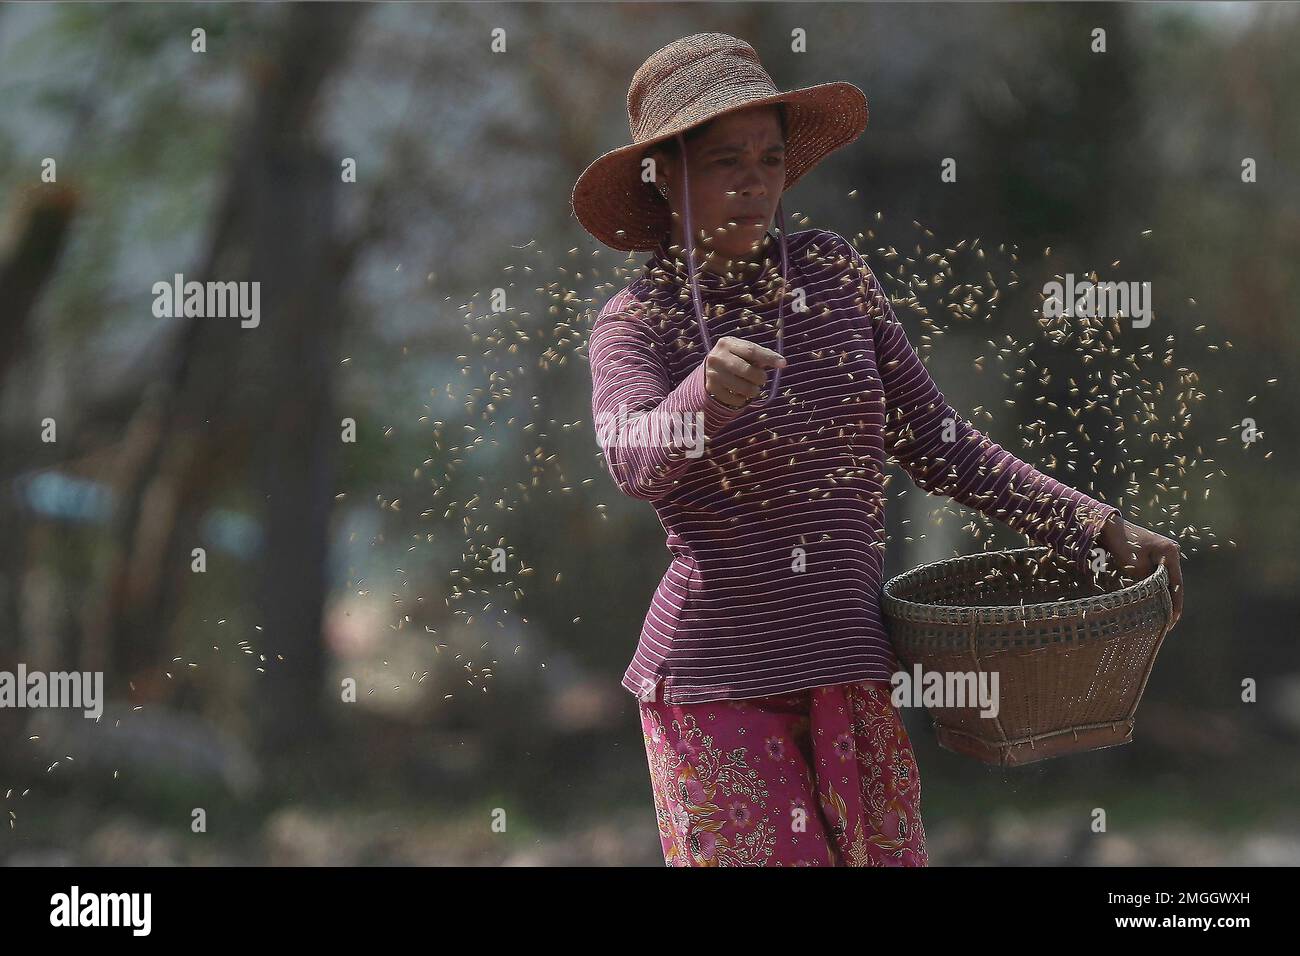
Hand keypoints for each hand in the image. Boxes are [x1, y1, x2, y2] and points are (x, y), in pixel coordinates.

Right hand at [704, 336, 786, 407]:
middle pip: (747, 370)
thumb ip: (759, 355)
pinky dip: (742, 399)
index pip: (751, 350)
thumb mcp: (742, 351)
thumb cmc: (732, 358)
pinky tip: (741, 394)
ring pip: (742, 387)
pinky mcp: (711, 388)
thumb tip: (781, 363)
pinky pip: (734, 399)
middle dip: (760, 377)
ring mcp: (713, 374)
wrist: (708, 368)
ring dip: (753, 390)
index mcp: (727, 344)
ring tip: (753, 389)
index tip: (782, 364)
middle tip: (762, 380)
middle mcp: (717, 357)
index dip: (768, 358)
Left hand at [1098, 512, 1183, 632]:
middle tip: (1167, 622)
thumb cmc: (1122, 544)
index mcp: (1170, 553)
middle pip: (1173, 581)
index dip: (1175, 603)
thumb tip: (1158, 597)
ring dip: (1163, 594)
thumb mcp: (1137, 566)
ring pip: (1166, 578)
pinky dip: (1156, 585)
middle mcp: (1171, 551)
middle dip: (1170, 601)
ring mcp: (1164, 551)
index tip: (1174, 620)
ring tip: (1162, 614)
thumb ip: (1150, 581)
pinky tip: (1154, 598)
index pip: (1176, 583)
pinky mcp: (1155, 553)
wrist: (1110, 527)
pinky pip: (1159, 573)